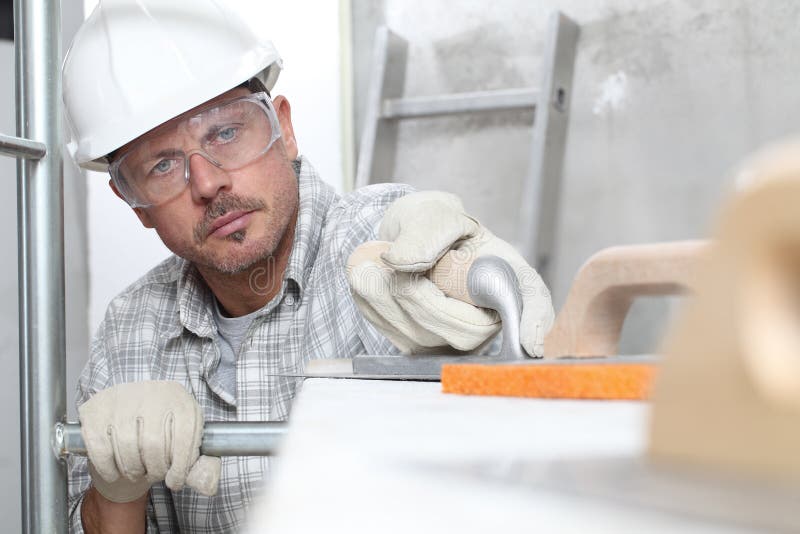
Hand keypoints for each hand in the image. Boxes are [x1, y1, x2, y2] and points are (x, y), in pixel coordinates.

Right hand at [78, 381, 220, 502]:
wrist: (130, 403)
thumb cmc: (163, 426)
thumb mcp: (187, 437)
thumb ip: (200, 464)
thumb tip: (208, 486)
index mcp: (180, 400)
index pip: (184, 438)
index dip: (181, 467)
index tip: (175, 481)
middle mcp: (151, 395)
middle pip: (154, 445)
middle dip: (155, 469)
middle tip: (154, 473)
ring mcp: (121, 401)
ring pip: (127, 448)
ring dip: (133, 470)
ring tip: (138, 471)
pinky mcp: (96, 413)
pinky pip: (101, 450)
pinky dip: (110, 469)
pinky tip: (117, 471)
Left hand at [348, 191, 553, 355]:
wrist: (402, 240)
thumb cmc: (431, 225)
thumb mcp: (435, 213)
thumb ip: (426, 231)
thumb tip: (401, 263)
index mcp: (506, 276)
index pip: (532, 302)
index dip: (535, 322)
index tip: (529, 342)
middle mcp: (486, 317)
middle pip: (462, 328)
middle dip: (417, 290)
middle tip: (394, 253)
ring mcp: (452, 341)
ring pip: (416, 329)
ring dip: (385, 286)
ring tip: (387, 257)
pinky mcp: (417, 349)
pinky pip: (386, 327)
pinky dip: (370, 294)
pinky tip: (379, 277)